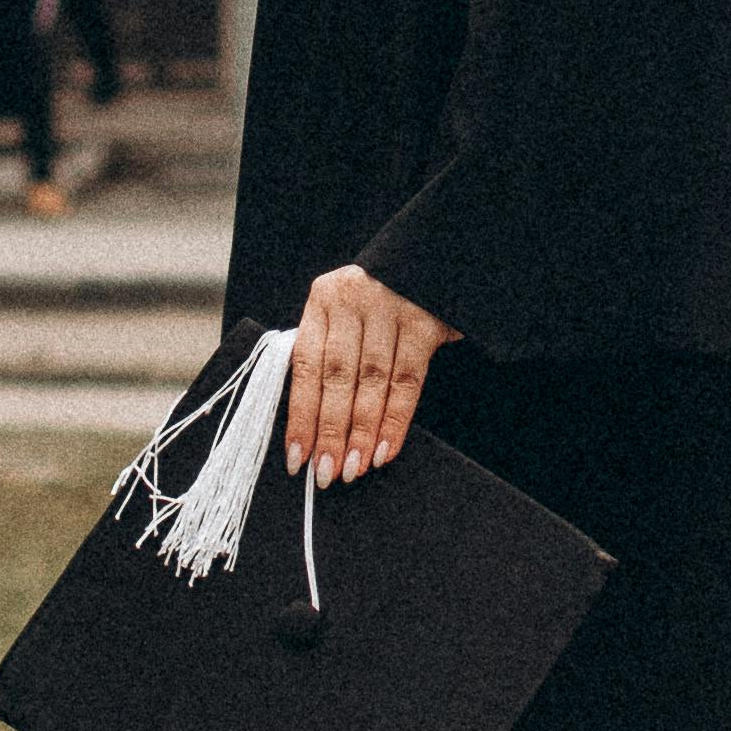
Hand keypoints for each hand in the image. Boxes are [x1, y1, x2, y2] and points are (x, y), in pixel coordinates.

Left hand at [283, 262, 445, 489]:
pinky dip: (396, 419)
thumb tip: (313, 423)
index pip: (305, 364)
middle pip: (336, 377)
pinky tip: (386, 449)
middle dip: (330, 431)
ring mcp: (389, 307)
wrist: (434, 256)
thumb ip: (330, 352)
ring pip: (371, 382)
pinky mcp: (423, 320)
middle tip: (325, 473)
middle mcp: (352, 300)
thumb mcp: (347, 312)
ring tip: (353, 469)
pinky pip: (407, 380)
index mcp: (323, 299)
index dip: (300, 414)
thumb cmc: (382, 298)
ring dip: (361, 432)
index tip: (297, 456)